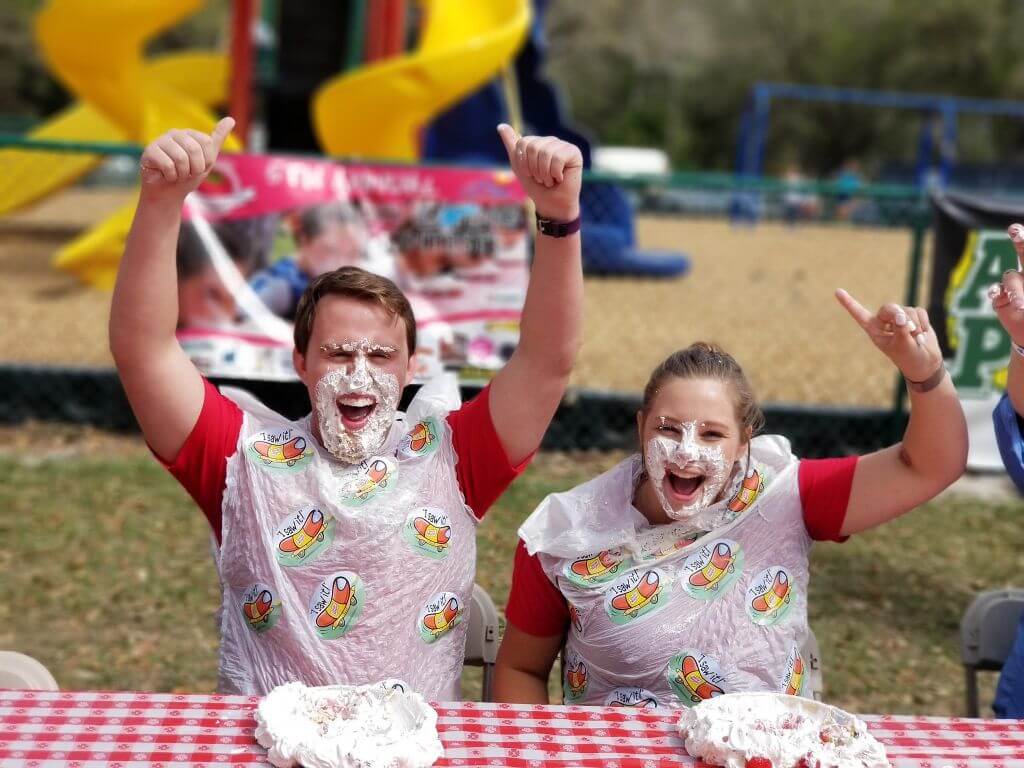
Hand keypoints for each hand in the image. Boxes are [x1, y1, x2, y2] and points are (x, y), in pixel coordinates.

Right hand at [139, 117, 234, 199]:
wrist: (169, 193)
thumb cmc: (187, 175)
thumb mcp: (207, 159)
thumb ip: (217, 139)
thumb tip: (231, 119)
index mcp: (189, 134)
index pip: (207, 143)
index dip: (206, 161)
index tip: (198, 167)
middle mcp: (174, 133)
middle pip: (194, 149)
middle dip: (195, 168)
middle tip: (187, 173)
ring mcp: (160, 141)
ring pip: (181, 158)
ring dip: (182, 173)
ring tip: (176, 174)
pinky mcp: (149, 152)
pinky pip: (167, 165)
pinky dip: (170, 176)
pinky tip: (165, 175)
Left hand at [497, 124, 581, 220]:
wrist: (552, 204)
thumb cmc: (537, 187)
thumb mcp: (520, 166)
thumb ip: (512, 145)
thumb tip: (501, 126)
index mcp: (538, 142)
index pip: (523, 143)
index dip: (523, 162)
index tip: (530, 173)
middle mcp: (551, 141)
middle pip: (534, 146)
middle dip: (534, 169)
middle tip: (541, 178)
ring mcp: (563, 146)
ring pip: (545, 152)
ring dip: (544, 173)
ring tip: (550, 180)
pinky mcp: (574, 152)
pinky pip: (558, 158)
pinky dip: (555, 173)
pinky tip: (560, 178)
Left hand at [836, 289, 942, 381]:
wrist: (925, 362)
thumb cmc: (908, 357)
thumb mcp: (902, 346)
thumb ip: (900, 330)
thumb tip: (901, 316)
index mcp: (874, 330)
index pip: (859, 314)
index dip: (848, 303)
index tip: (837, 291)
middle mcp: (884, 322)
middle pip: (890, 308)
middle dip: (901, 316)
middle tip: (909, 329)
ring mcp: (899, 318)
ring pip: (907, 310)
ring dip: (915, 325)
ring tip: (917, 340)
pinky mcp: (914, 316)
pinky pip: (919, 311)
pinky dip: (924, 323)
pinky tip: (924, 335)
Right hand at [989, 224, 1023, 346]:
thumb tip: (999, 288)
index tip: (1018, 230)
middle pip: (1023, 252)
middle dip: (1020, 241)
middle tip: (1015, 230)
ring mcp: (1013, 286)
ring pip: (1011, 279)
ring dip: (1016, 290)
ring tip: (1022, 306)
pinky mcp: (999, 299)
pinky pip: (995, 291)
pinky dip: (994, 291)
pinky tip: (995, 294)